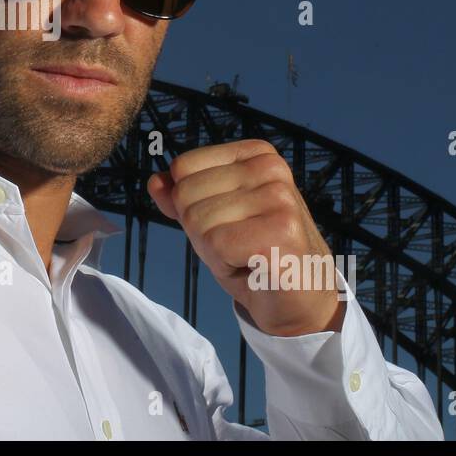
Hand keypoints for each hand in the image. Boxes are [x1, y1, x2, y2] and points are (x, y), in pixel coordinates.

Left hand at [148, 139, 345, 336]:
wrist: (299, 301)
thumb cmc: (255, 256)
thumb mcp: (213, 220)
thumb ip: (183, 198)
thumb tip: (156, 181)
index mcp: (256, 154)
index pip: (183, 167)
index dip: (191, 206)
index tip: (227, 223)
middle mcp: (271, 168)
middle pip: (186, 194)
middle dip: (200, 231)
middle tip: (237, 245)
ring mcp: (279, 197)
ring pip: (198, 220)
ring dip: (213, 250)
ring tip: (246, 255)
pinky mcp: (281, 230)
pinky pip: (216, 244)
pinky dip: (225, 264)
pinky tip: (253, 266)